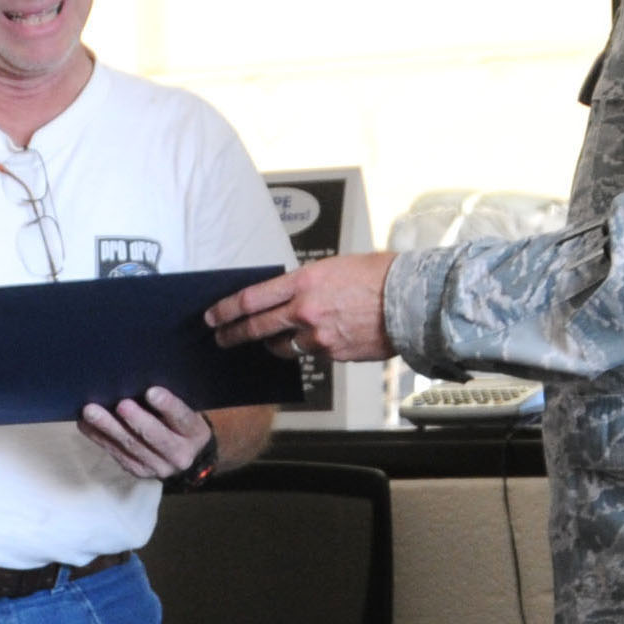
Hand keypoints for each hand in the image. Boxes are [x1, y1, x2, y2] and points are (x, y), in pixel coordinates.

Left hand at [78, 386, 211, 480]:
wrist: (187, 454)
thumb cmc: (181, 422)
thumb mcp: (188, 410)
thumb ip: (170, 401)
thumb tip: (139, 379)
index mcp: (195, 434)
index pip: (182, 418)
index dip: (168, 405)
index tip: (152, 392)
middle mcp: (180, 455)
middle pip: (154, 436)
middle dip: (135, 420)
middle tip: (120, 404)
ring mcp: (158, 466)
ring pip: (131, 446)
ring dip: (108, 428)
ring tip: (91, 412)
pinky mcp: (139, 471)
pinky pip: (117, 453)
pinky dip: (99, 437)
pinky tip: (85, 424)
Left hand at [206, 253, 396, 362]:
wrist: (411, 301)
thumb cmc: (380, 276)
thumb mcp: (335, 268)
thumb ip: (308, 284)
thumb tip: (289, 296)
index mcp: (303, 283)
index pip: (251, 299)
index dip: (226, 310)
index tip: (213, 316)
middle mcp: (305, 311)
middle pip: (256, 328)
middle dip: (234, 335)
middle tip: (222, 339)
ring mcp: (319, 337)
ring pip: (284, 347)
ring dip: (276, 344)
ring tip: (277, 340)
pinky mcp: (334, 355)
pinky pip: (314, 354)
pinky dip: (313, 349)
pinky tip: (325, 339)